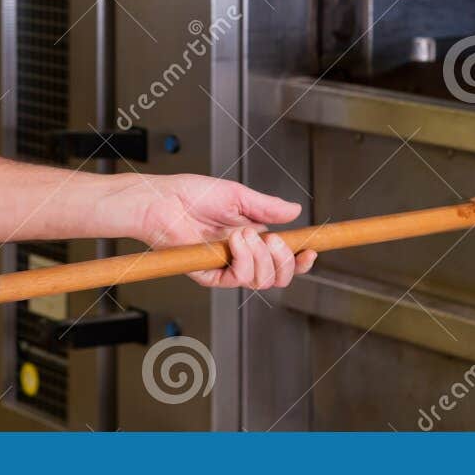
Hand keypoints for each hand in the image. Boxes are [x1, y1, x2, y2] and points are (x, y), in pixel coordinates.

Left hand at [116, 174, 316, 290]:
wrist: (163, 200)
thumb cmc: (191, 194)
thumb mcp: (237, 195)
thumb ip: (267, 207)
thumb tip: (295, 210)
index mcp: (252, 238)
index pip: (283, 259)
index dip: (300, 260)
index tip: (311, 251)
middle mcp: (242, 255)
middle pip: (278, 276)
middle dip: (285, 261)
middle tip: (275, 240)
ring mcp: (227, 267)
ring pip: (262, 280)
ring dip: (260, 256)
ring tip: (243, 234)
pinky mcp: (211, 275)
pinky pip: (239, 279)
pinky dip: (244, 260)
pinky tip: (235, 242)